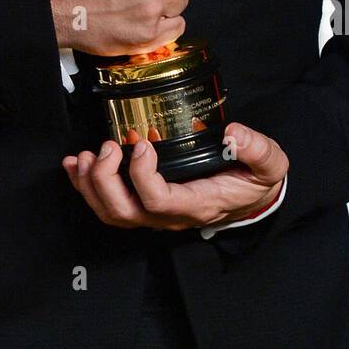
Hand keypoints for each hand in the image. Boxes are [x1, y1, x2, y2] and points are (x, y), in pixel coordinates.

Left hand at [61, 122, 287, 231]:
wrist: (251, 197)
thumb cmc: (254, 180)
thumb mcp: (269, 164)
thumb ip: (258, 149)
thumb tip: (235, 133)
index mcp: (198, 204)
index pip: (160, 201)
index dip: (142, 176)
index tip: (143, 143)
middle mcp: (170, 215)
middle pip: (125, 212)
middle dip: (106, 181)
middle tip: (107, 148)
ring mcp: (154, 212)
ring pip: (111, 213)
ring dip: (90, 186)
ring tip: (85, 156)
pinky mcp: (144, 203)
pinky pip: (108, 205)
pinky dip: (86, 186)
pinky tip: (78, 165)